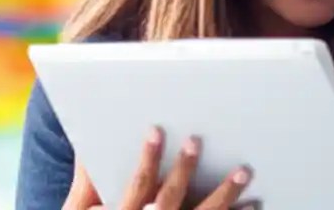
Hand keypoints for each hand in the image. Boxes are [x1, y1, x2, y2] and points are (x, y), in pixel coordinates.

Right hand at [63, 127, 252, 209]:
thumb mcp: (80, 208)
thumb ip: (86, 180)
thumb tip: (88, 143)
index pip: (138, 185)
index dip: (147, 158)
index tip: (156, 130)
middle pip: (170, 199)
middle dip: (184, 169)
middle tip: (195, 141)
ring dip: (225, 195)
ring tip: (243, 172)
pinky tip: (252, 205)